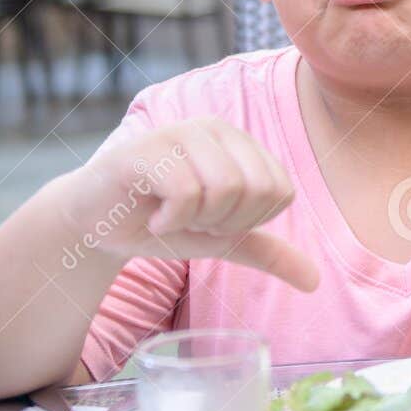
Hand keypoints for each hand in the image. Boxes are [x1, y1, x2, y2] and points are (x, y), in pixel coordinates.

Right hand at [60, 117, 317, 291]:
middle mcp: (214, 128)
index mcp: (240, 142)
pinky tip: (151, 213)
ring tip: (170, 213)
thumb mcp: (221, 239)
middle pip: (257, 189)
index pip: (280, 191)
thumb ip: (267, 252)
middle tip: (191, 218)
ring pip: (225, 189)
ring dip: (195, 220)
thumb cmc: (161, 223)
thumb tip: (314, 282)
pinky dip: (170, 219)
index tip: (213, 219)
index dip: (249, 221)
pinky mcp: (147, 149)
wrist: (96, 226)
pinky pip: (187, 192)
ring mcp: (180, 132)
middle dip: (223, 221)